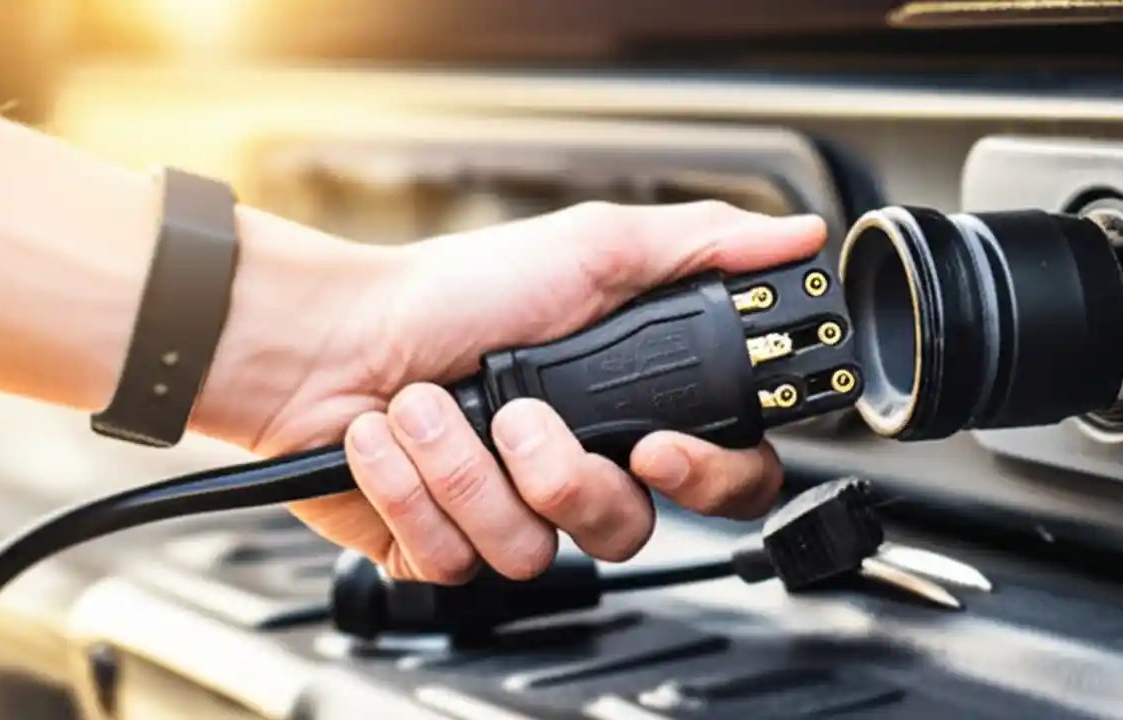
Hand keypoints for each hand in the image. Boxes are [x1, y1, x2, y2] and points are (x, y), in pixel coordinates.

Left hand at [193, 201, 825, 581]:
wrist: (329, 338)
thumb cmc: (453, 290)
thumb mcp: (591, 248)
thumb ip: (701, 246)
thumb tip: (793, 235)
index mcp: (624, 408)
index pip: (717, 478)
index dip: (707, 480)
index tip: (658, 449)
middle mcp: (574, 468)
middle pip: (629, 530)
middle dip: (568, 477)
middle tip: (525, 420)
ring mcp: (509, 515)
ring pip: (536, 549)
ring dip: (467, 464)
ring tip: (432, 403)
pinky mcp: (444, 550)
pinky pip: (457, 560)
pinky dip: (415, 486)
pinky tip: (392, 441)